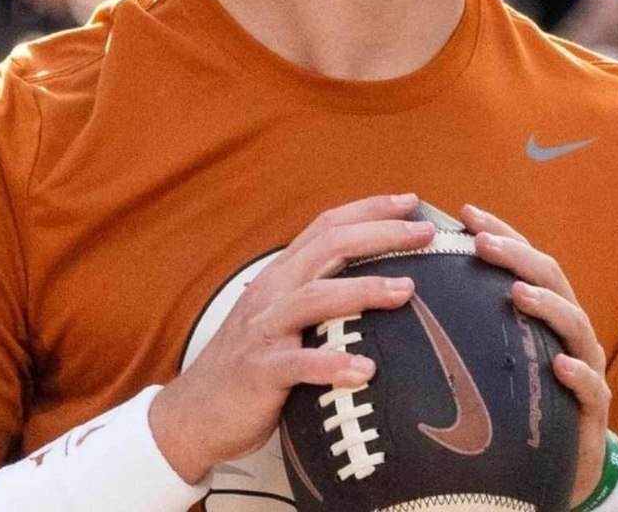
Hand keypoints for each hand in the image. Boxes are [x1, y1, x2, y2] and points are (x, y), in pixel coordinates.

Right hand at [151, 194, 433, 483]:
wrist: (193, 414)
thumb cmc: (252, 362)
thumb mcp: (284, 316)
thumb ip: (320, 294)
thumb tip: (382, 279)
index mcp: (282, 276)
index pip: (327, 227)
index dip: (369, 209)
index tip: (411, 202)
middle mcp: (273, 293)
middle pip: (329, 248)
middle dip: (380, 235)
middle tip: (424, 234)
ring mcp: (264, 331)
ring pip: (315, 298)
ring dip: (364, 291)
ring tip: (406, 292)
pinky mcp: (259, 371)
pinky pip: (298, 365)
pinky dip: (332, 365)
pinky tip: (365, 370)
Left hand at [460, 204, 610, 507]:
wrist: (558, 468)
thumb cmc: (519, 408)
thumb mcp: (494, 361)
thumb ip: (471, 330)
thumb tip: (408, 299)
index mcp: (546, 314)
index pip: (526, 263)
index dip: (502, 234)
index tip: (466, 213)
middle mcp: (569, 332)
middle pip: (552, 280)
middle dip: (518, 256)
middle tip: (482, 242)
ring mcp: (586, 365)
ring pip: (575, 324)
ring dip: (547, 305)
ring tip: (517, 293)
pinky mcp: (593, 407)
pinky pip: (591, 386)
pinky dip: (576, 372)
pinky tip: (558, 365)